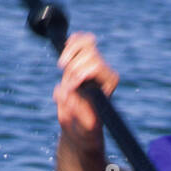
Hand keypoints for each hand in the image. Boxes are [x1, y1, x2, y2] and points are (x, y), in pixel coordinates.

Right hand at [53, 32, 119, 147]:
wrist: (80, 127)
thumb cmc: (85, 130)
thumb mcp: (85, 128)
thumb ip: (80, 114)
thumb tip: (68, 96)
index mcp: (108, 83)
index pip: (96, 65)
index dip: (79, 73)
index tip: (69, 88)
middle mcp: (103, 71)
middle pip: (88, 53)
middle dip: (72, 68)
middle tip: (67, 87)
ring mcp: (92, 63)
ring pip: (85, 42)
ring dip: (69, 53)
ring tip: (62, 67)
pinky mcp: (81, 60)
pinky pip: (79, 40)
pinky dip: (70, 43)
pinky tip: (64, 53)